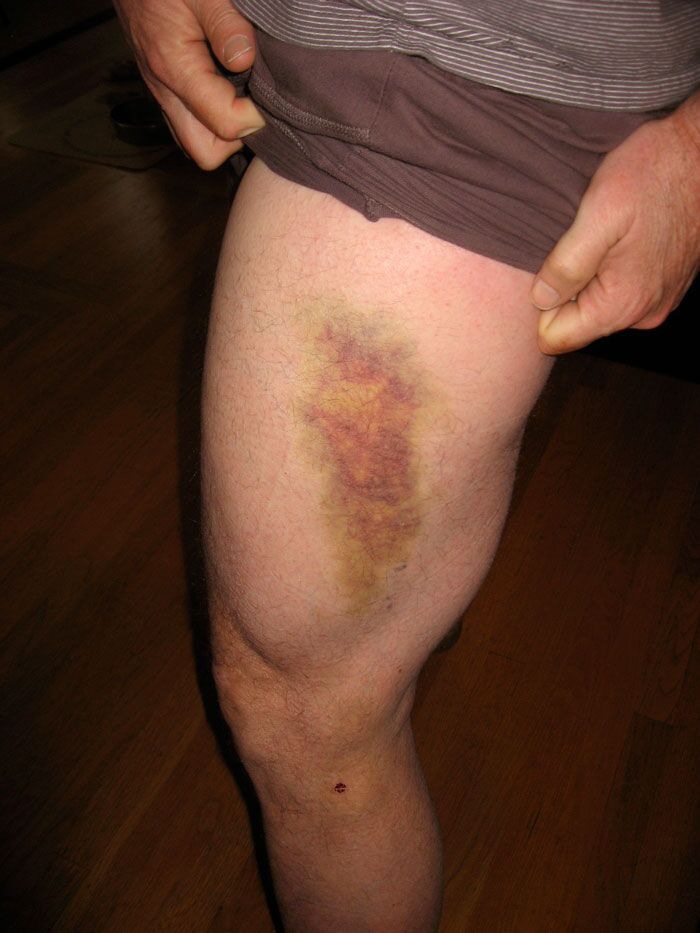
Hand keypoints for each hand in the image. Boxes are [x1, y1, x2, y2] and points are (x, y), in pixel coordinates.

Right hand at [113, 0, 264, 168]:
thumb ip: (226, 24)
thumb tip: (245, 60)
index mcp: (175, 70)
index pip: (225, 126)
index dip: (254, 117)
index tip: (267, 93)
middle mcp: (166, 91)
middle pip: (206, 153)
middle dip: (236, 138)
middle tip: (255, 104)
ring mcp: (163, 93)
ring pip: (197, 141)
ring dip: (224, 130)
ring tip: (244, 97)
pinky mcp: (166, 88)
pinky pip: (191, 122)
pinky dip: (213, 117)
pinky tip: (230, 89)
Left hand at [531, 98, 699, 354]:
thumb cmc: (655, 174)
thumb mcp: (599, 213)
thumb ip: (566, 266)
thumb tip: (539, 300)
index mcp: (622, 304)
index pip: (555, 337)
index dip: (540, 305)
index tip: (551, 266)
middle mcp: (642, 313)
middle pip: (575, 324)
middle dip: (564, 291)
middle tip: (576, 244)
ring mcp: (656, 301)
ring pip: (595, 306)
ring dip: (586, 277)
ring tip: (600, 236)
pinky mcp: (663, 286)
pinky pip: (618, 291)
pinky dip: (608, 269)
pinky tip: (618, 236)